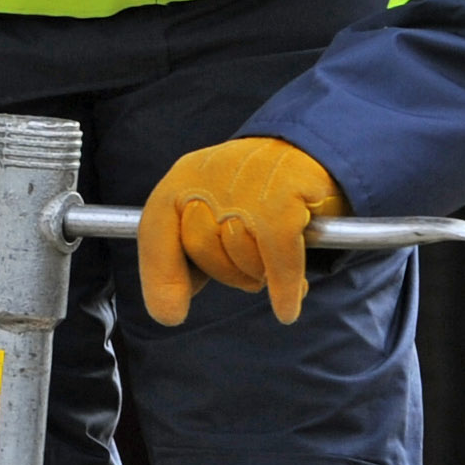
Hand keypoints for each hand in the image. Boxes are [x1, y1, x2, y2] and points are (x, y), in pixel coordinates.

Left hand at [138, 138, 346, 325]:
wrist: (308, 150)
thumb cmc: (253, 195)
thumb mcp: (210, 215)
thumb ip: (186, 257)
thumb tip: (169, 311)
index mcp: (184, 178)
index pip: (155, 227)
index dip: (160, 275)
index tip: (172, 314)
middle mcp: (210, 175)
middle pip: (201, 246)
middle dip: (225, 271)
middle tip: (248, 271)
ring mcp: (248, 182)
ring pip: (240, 251)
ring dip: (258, 272)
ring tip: (271, 260)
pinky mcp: (286, 193)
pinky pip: (279, 257)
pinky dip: (284, 288)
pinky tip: (287, 306)